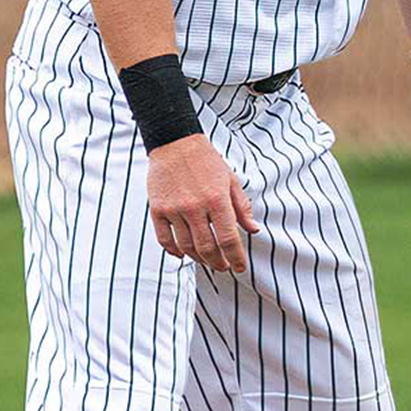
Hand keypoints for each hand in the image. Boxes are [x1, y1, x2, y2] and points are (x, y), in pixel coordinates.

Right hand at [145, 134, 258, 272]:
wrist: (175, 142)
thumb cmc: (205, 160)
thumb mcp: (230, 179)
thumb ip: (242, 206)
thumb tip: (253, 229)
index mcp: (216, 199)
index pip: (228, 238)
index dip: (235, 257)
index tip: (239, 267)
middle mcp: (195, 207)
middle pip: (207, 248)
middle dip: (218, 263)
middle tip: (224, 267)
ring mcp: (174, 209)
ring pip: (186, 247)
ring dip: (199, 260)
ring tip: (207, 261)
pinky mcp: (158, 209)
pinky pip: (164, 239)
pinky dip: (173, 251)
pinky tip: (181, 254)